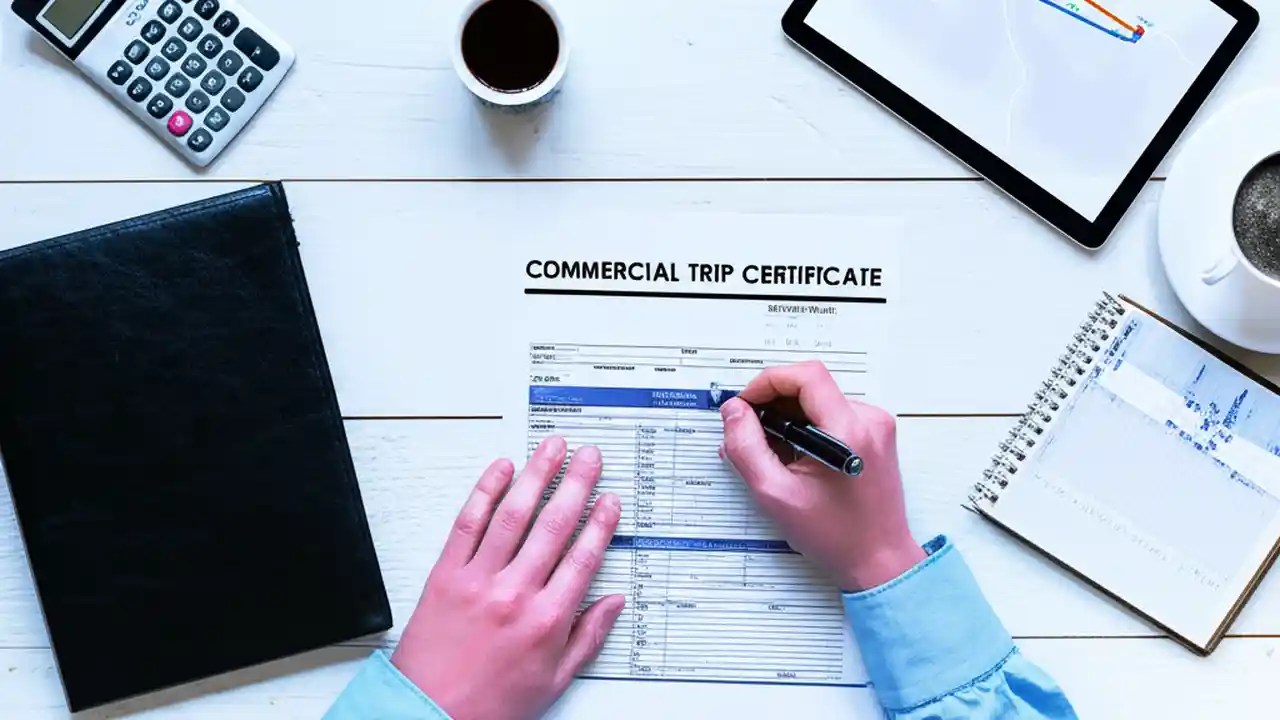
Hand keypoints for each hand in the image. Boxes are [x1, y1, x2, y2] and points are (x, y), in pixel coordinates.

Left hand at [391, 437, 624, 719]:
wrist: (429, 714)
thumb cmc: (489, 704)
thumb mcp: (554, 680)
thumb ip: (588, 637)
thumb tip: (612, 603)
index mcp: (546, 620)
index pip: (582, 558)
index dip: (600, 524)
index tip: (610, 501)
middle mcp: (515, 594)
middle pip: (553, 526)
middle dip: (575, 485)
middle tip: (588, 458)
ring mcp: (478, 581)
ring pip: (513, 515)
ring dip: (536, 476)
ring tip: (551, 449)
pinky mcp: (445, 576)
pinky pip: (468, 524)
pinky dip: (485, 492)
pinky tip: (500, 470)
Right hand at [720, 361, 924, 590]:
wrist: (879, 561)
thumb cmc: (836, 537)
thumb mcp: (775, 494)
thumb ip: (746, 447)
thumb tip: (734, 412)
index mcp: (849, 432)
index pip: (806, 376)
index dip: (768, 381)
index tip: (746, 404)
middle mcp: (869, 422)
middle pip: (811, 386)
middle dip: (774, 403)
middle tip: (751, 432)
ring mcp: (876, 427)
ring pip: (819, 400)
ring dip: (790, 418)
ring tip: (773, 453)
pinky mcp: (876, 435)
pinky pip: (833, 415)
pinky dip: (808, 427)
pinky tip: (796, 457)